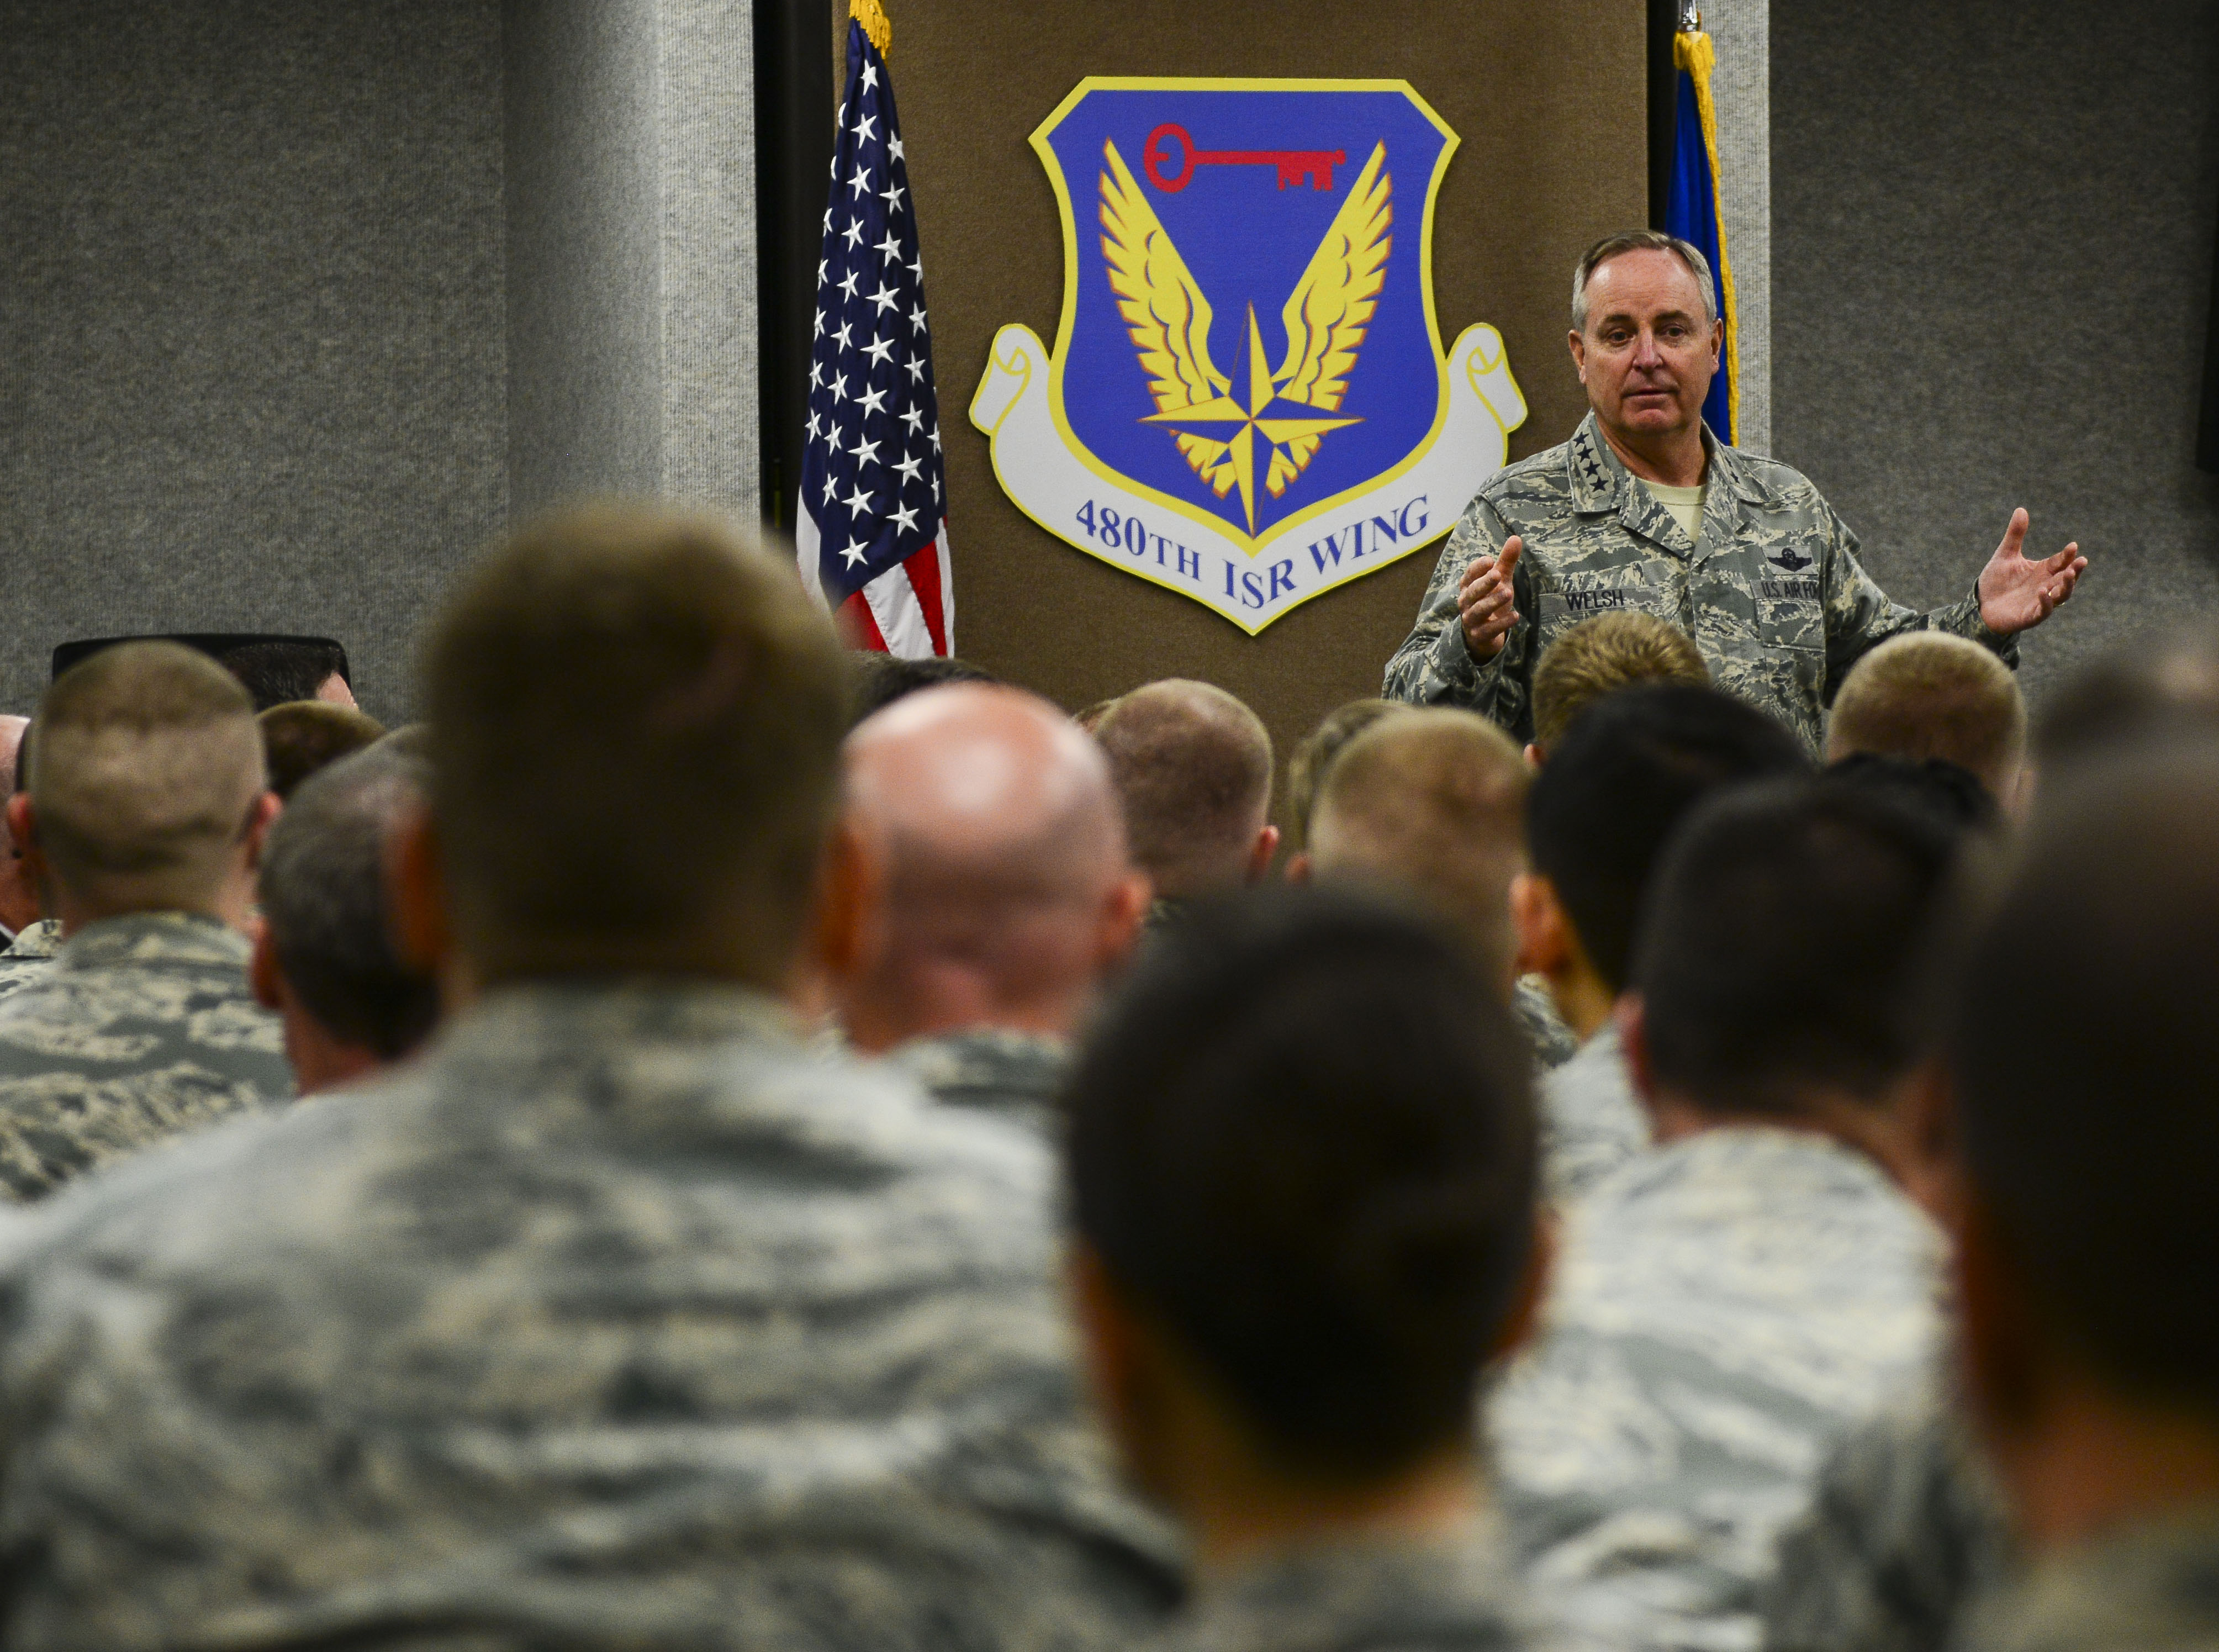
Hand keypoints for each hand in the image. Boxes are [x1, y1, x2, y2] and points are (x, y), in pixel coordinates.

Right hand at [1458, 536, 1523, 659]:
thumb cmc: (1490, 601)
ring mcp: (1471, 620)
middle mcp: (1466, 603)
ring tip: (1508, 592)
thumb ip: (1506, 562)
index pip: (1469, 575)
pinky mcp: (1479, 635)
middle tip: (1497, 574)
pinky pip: (1488, 630)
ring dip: (1493, 601)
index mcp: (1468, 587)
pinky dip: (1502, 623)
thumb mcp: (1500, 581)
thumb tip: (1516, 537)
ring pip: (1478, 610)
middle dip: (1484, 583)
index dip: (1477, 568)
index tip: (1489, 560)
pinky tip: (1515, 616)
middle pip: (1472, 592)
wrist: (1483, 636)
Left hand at [1977, 509, 2085, 635]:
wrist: (1980, 605)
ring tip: (2069, 574)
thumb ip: (2015, 535)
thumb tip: (2021, 509)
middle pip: (2066, 578)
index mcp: (2043, 571)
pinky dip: (2046, 602)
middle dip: (2075, 570)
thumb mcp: (2005, 555)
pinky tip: (2044, 591)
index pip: (2060, 561)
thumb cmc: (1996, 581)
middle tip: (2081, 561)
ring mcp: (2040, 601)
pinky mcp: (2031, 616)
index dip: (2067, 555)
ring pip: (2061, 595)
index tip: (2073, 546)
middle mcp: (2046, 585)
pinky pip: (2043, 610)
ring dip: (2067, 585)